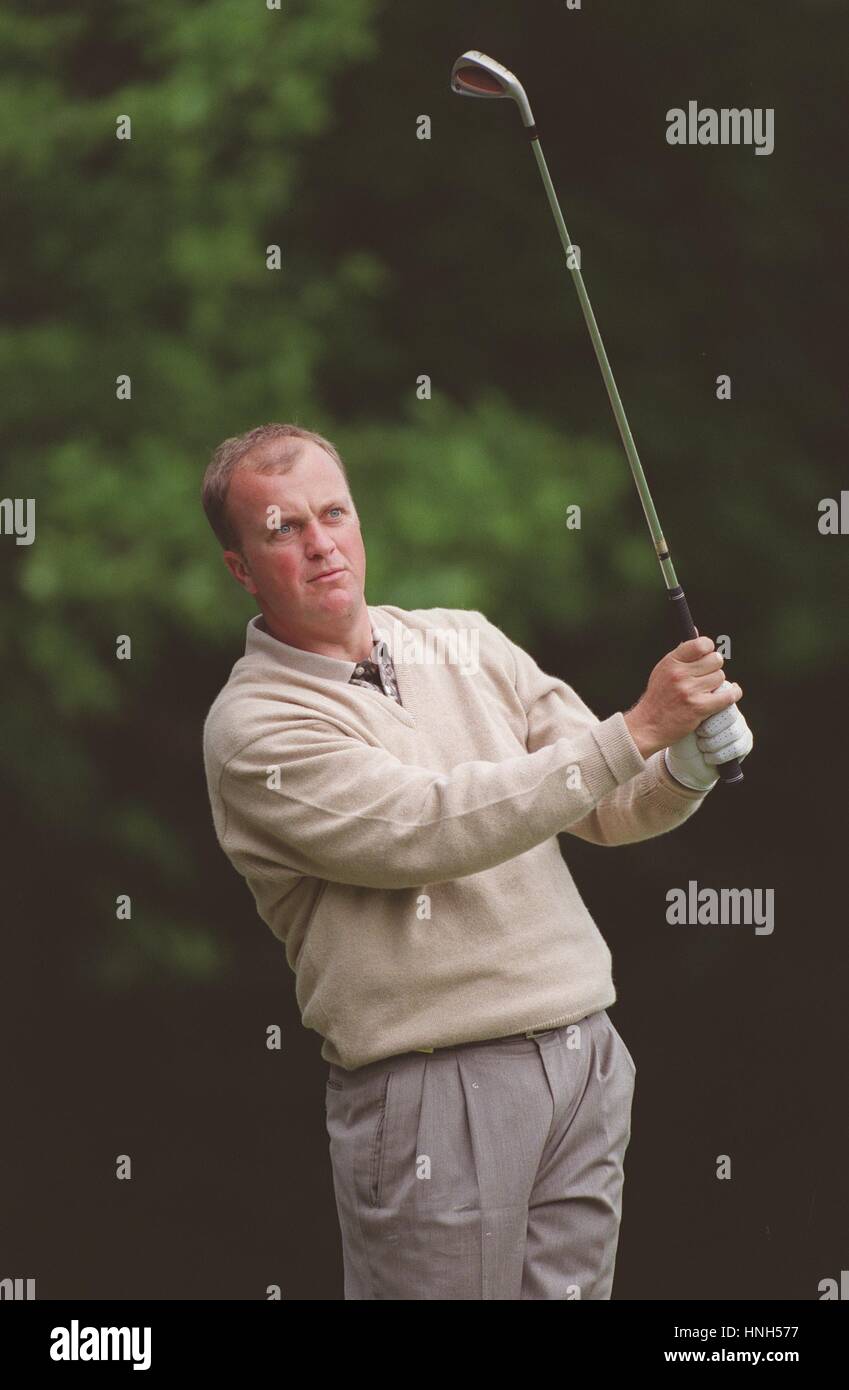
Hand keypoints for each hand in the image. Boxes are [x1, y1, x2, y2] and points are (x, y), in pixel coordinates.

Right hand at [623, 636, 741, 758]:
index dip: (708, 650)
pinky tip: (730, 693)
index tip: (706, 656)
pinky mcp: (698, 707)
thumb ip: (682, 653)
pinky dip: (732, 694)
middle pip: (715, 660)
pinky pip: (727, 696)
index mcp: (671, 661)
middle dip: (713, 669)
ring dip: (717, 685)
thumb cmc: (658, 697)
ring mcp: (689, 691)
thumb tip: (697, 632)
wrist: (648, 725)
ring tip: (705, 692)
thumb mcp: (664, 670)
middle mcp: (680, 674)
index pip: (702, 644)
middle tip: (706, 678)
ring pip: (720, 678)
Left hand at [664, 686, 753, 789]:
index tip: (695, 723)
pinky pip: (737, 747)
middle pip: (729, 713)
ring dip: (712, 743)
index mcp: (716, 696)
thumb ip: (694, 701)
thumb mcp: (682, 717)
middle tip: (698, 734)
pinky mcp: (745, 742)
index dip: (707, 713)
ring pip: (733, 732)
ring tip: (701, 746)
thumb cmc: (679, 735)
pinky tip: (708, 756)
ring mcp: (740, 725)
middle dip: (710, 729)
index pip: (722, 695)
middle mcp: (731, 708)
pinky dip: (719, 755)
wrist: (682, 760)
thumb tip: (705, 694)